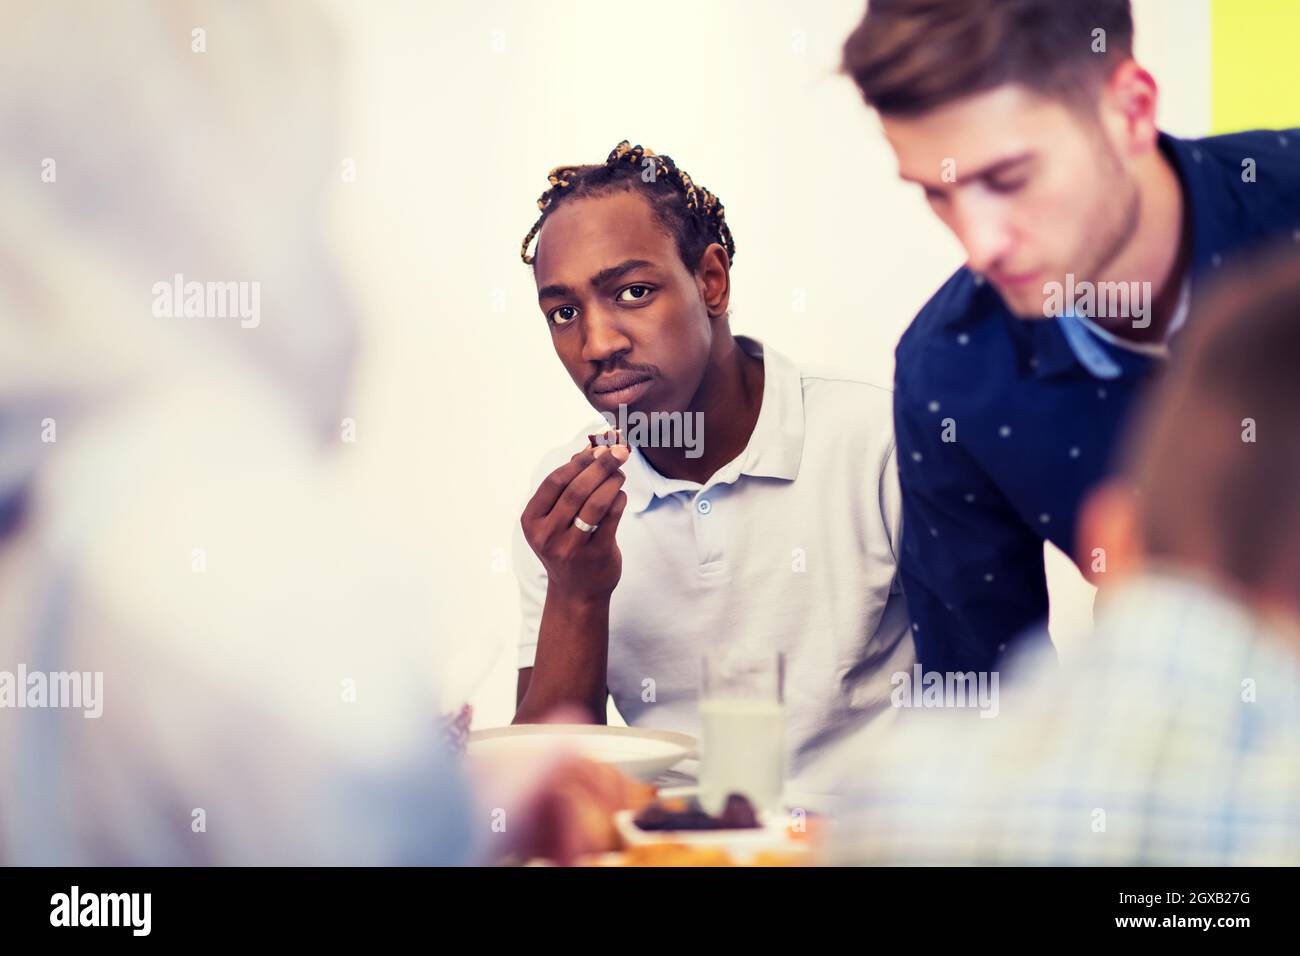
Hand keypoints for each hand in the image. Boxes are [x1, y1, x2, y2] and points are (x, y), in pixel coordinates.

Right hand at [520, 444, 629, 600]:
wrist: (577, 592)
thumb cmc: (566, 544)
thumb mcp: (556, 518)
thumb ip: (569, 484)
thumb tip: (591, 445)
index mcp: (532, 521)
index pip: (555, 482)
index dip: (578, 461)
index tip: (597, 447)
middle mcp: (547, 535)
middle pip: (576, 490)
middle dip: (600, 466)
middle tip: (618, 451)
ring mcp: (571, 547)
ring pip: (596, 503)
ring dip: (612, 481)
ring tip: (620, 472)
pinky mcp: (596, 554)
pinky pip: (611, 518)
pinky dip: (618, 499)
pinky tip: (620, 494)